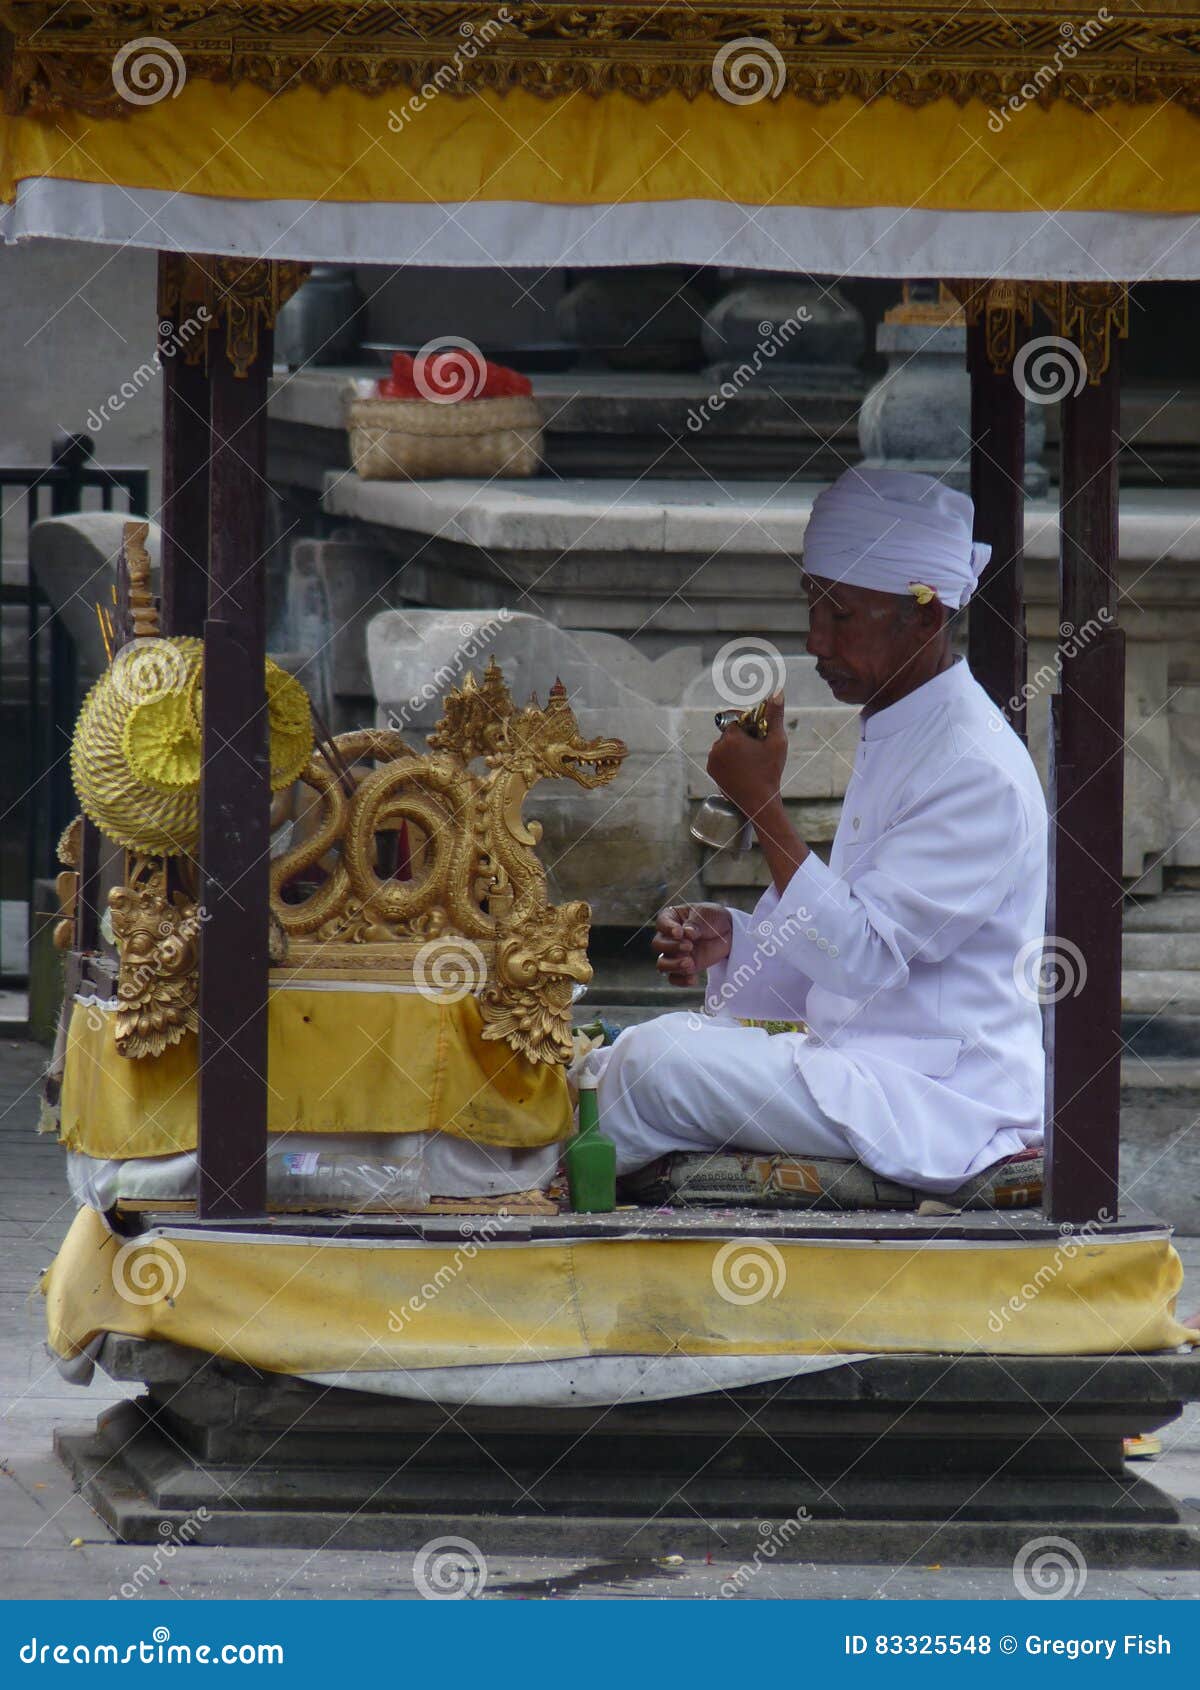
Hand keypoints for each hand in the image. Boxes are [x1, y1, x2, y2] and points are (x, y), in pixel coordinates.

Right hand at [651, 902, 732, 985]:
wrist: (728, 932)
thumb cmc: (713, 918)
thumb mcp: (707, 914)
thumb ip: (696, 923)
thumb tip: (687, 933)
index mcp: (671, 918)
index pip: (662, 923)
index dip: (668, 929)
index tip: (680, 932)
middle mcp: (668, 937)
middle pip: (658, 945)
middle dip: (672, 947)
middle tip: (689, 946)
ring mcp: (674, 954)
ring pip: (662, 964)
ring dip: (674, 965)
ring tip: (690, 963)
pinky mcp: (683, 967)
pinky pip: (674, 978)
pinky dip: (681, 980)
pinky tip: (694, 979)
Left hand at [706, 693, 786, 819]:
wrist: (758, 801)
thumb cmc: (770, 771)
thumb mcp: (777, 742)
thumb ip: (775, 715)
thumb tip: (777, 691)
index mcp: (732, 737)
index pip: (737, 720)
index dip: (749, 727)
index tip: (758, 737)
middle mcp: (717, 746)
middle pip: (730, 733)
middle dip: (741, 738)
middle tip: (756, 752)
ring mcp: (712, 759)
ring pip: (724, 745)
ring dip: (734, 748)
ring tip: (749, 762)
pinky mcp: (711, 770)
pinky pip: (719, 757)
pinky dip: (728, 759)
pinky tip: (741, 768)